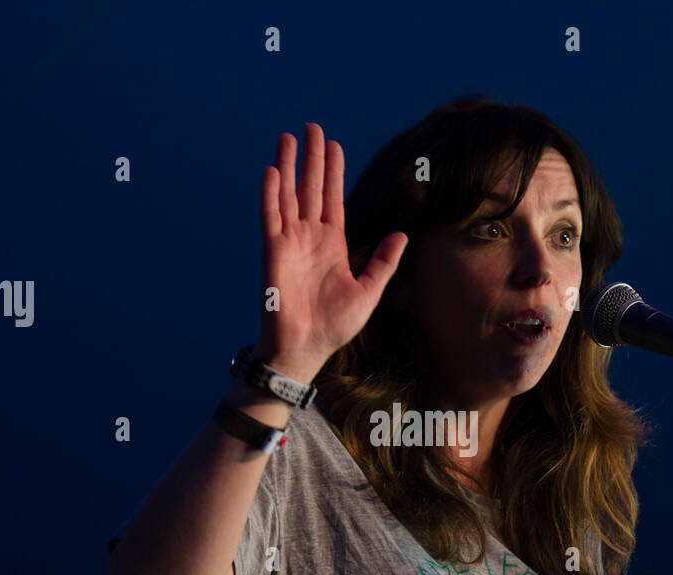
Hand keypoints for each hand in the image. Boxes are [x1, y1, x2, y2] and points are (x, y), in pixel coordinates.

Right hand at [257, 122, 408, 379]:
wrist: (307, 347)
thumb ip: (384, 262)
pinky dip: (270, 194)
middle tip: (312, 128)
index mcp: (332, 244)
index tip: (333, 145)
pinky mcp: (274, 252)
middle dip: (312, 159)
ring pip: (288, 195)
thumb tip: (402, 235)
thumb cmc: (335, 326)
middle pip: (310, 189)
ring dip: (287, 167)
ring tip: (287, 138)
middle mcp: (310, 237)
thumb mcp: (369, 291)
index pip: (332, 199)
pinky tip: (272, 171)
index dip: (332, 172)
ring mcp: (290, 242)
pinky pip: (271, 217)